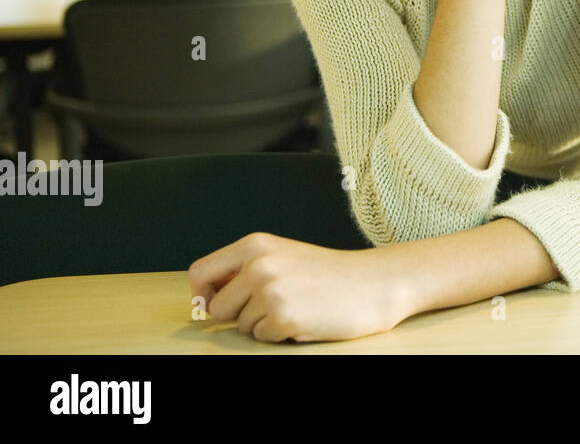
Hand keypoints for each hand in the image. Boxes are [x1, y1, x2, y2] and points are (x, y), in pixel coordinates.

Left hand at [189, 233, 410, 342]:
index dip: (203, 294)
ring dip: (264, 323)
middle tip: (275, 305)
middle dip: (240, 313)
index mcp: (255, 245)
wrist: (376, 283)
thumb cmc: (330, 273)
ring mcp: (270, 292)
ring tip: (297, 306)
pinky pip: (263, 338)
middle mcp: (258, 265)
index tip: (218, 303)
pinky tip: (306, 318)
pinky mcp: (284, 317)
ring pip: (242, 325)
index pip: (200, 272)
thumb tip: (204, 299)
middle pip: (217, 307)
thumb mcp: (284, 256)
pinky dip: (281, 334)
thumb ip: (245, 269)